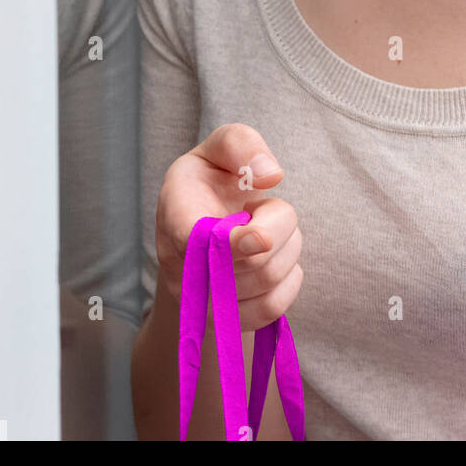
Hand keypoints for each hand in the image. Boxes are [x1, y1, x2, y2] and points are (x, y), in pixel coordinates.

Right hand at [154, 123, 303, 331]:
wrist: (199, 222)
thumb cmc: (213, 179)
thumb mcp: (219, 146)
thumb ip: (241, 145)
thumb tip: (270, 176)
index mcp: (177, 213)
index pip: (198, 241)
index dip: (234, 244)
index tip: (262, 236)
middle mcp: (181, 264)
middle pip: (254, 261)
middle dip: (279, 224)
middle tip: (264, 206)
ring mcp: (201, 299)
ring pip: (268, 282)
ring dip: (286, 247)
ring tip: (266, 229)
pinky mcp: (223, 321)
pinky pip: (271, 309)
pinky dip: (288, 279)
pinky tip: (275, 257)